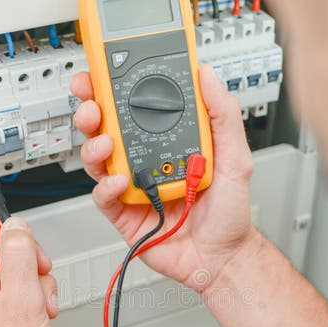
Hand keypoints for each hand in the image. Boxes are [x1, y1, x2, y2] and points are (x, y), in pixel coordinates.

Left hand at [0, 218, 57, 326]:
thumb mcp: (23, 298)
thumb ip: (19, 254)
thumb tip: (15, 225)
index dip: (23, 251)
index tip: (38, 267)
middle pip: (6, 261)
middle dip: (33, 277)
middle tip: (39, 300)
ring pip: (14, 283)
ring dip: (35, 295)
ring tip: (39, 318)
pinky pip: (12, 304)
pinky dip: (30, 311)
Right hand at [72, 65, 254, 291]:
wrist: (223, 258)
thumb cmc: (230, 213)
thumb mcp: (235, 157)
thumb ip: (223, 115)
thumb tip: (207, 77)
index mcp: (169, 140)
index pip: (137, 105)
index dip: (117, 86)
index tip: (106, 68)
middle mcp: (146, 160)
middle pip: (108, 127)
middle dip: (93, 109)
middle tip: (92, 102)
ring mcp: (133, 186)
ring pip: (99, 158)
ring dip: (94, 146)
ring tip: (105, 143)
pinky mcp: (124, 213)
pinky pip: (103, 196)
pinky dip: (106, 186)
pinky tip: (120, 181)